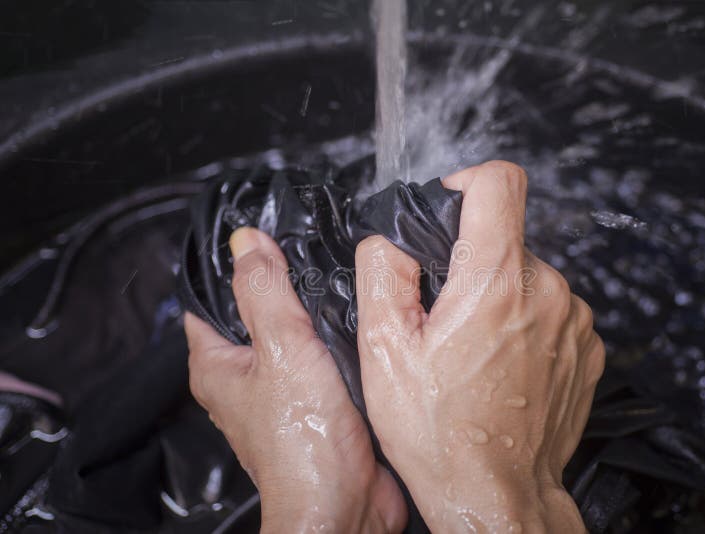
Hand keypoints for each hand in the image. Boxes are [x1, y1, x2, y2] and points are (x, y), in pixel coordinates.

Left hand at [185, 228, 405, 532]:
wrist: (347, 506)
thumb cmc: (304, 444)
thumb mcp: (282, 349)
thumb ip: (264, 292)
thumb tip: (246, 242)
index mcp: (217, 366)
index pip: (208, 299)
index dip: (232, 266)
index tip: (264, 237)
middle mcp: (244, 379)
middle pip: (255, 311)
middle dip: (282, 284)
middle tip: (312, 251)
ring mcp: (283, 391)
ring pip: (294, 333)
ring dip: (314, 312)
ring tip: (339, 279)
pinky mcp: (319, 402)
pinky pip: (324, 356)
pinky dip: (337, 338)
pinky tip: (358, 320)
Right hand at [355, 161, 603, 532]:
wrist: (496, 494)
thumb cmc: (439, 433)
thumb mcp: (382, 349)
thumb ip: (382, 270)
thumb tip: (391, 237)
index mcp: (495, 282)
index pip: (500, 181)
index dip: (465, 183)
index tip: (446, 213)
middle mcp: (547, 291)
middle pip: (505, 236)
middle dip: (469, 263)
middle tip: (443, 318)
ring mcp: (574, 320)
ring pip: (526, 274)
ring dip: (498, 296)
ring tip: (472, 350)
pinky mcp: (588, 346)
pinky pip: (550, 308)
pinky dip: (524, 323)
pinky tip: (501, 365)